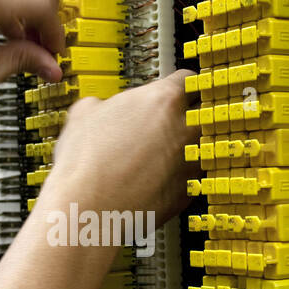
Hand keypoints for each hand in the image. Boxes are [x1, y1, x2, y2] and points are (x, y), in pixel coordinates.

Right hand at [41, 71, 199, 226]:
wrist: (87, 208)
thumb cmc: (84, 163)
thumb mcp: (84, 113)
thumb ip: (106, 102)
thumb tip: (102, 107)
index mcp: (163, 100)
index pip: (189, 79)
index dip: (180, 86)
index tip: (175, 92)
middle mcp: (185, 129)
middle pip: (204, 113)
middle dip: (190, 117)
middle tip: (170, 124)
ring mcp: (190, 163)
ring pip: (201, 148)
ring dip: (186, 149)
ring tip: (160, 157)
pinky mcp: (188, 193)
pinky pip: (191, 178)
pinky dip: (178, 178)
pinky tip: (156, 180)